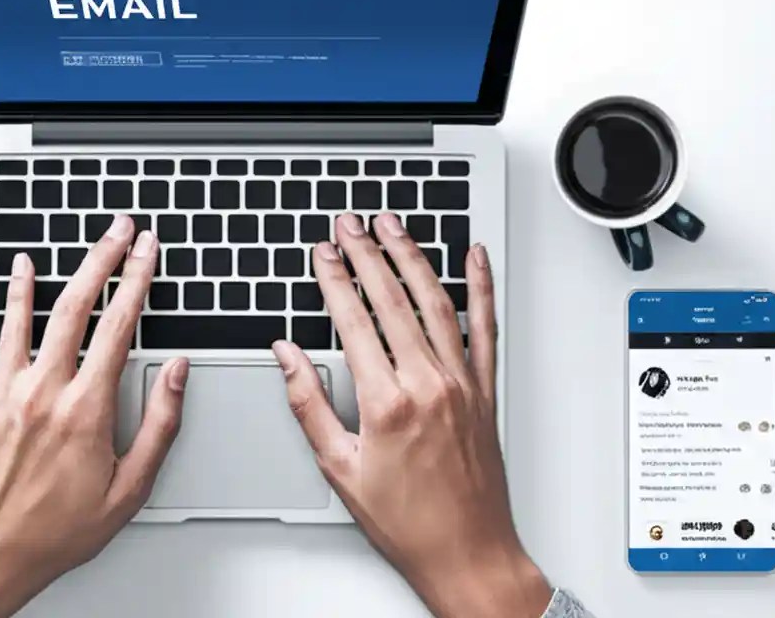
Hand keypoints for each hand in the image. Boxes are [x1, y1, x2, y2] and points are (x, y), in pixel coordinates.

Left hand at [0, 216, 187, 617]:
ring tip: (91, 243)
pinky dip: (18, 297)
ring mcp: (16, 390)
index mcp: (87, 411)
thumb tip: (177, 374)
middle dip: (107, 260)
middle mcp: (48, 391)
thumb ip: (159, 424)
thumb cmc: (60, 528)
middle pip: (81, 306)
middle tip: (124, 230)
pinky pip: (9, 333)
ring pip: (46, 312)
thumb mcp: (130, 488)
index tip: (149, 253)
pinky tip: (23, 271)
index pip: (119, 328)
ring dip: (71, 271)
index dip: (138, 282)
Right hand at [273, 213, 550, 617]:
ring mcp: (462, 384)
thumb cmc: (406, 520)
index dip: (334, 280)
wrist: (467, 551)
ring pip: (437, 302)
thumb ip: (309, 405)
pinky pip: (485, 327)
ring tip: (394, 227)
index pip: (354, 321)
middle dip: (368, 253)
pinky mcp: (485, 390)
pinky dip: (481, 288)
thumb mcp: (339, 468)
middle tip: (350, 223)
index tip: (323, 253)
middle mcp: (428, 385)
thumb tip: (289, 357)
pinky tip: (475, 258)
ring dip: (413, 257)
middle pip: (393, 300)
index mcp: (386, 403)